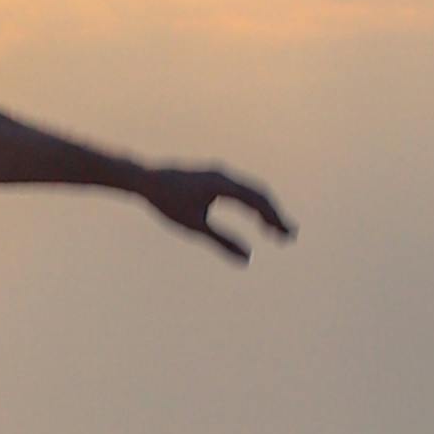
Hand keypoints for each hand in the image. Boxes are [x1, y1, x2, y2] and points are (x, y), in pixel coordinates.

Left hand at [144, 162, 292, 265]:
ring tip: (277, 231)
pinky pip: (241, 190)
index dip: (273, 219)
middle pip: (259, 195)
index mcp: (222, 185)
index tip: (285, 236)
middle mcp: (225, 176)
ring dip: (265, 210)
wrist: (145, 180)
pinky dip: (253, 205)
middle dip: (275, 216)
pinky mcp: (215, 178)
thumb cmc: (168, 203)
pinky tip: (257, 218)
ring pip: (252, 192)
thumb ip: (222, 242)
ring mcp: (221, 175)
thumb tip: (247, 258)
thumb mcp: (196, 226)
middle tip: (289, 236)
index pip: (256, 201)